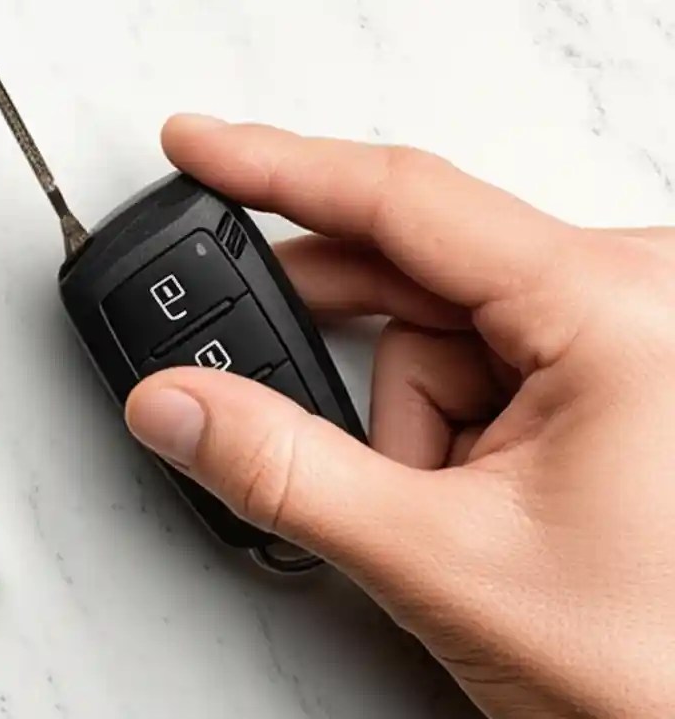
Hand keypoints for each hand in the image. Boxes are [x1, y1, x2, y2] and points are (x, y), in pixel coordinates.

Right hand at [125, 115, 674, 717]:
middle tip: (263, 397)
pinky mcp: (602, 375)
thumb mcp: (440, 559)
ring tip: (441, 513)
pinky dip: (438, 430)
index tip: (196, 146)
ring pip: (435, 332)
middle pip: (410, 275)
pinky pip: (472, 365)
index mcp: (614, 307)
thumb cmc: (651, 662)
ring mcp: (617, 336)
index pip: (404, 202)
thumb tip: (180, 403)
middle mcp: (626, 298)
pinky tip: (462, 498)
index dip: (277, 167)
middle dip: (355, 374)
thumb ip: (285, 473)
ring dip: (406, 425)